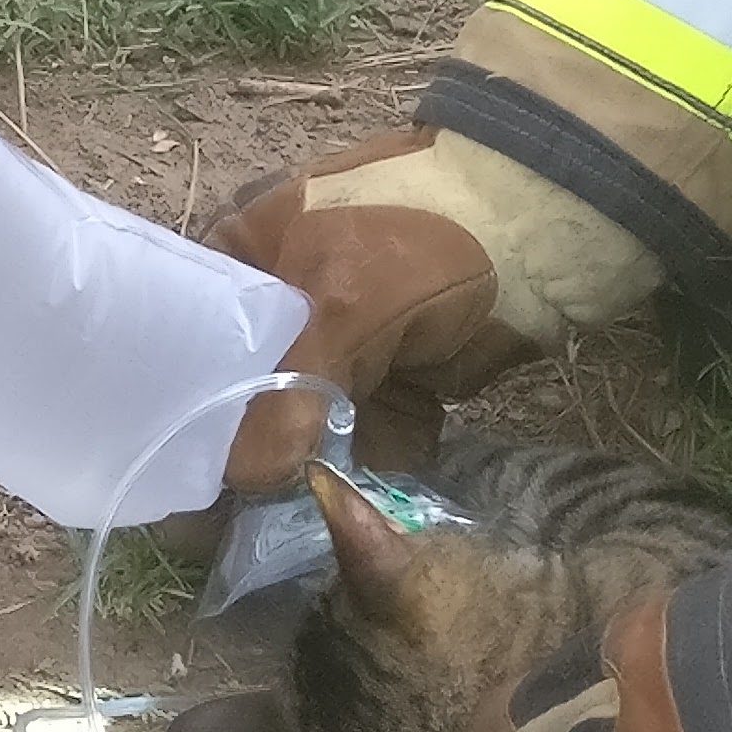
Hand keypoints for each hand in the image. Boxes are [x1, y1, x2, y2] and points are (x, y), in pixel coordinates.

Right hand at [209, 131, 527, 490]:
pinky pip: (370, 441)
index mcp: (244, 259)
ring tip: (302, 515)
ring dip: (314, 472)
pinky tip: (365, 495)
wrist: (551, 214)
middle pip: (246, 396)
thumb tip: (245, 480)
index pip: (188, 344)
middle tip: (240, 517)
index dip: (182, 407)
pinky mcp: (398, 381)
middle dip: (249, 455)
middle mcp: (283, 306)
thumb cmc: (427, 230)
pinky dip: (374, 467)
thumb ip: (287, 393)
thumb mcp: (344, 301)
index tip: (179, 477)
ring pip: (308, 428)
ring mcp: (344, 346)